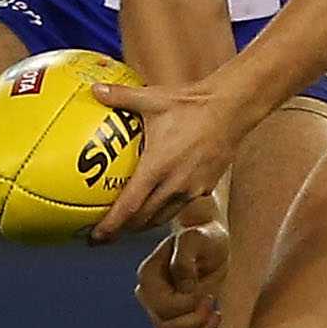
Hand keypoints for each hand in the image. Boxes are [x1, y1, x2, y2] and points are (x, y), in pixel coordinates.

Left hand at [89, 79, 251, 240]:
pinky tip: (157, 201)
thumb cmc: (191, 104)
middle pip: (143, 220)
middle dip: (122, 231)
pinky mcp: (205, 187)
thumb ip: (120, 96)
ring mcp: (192, 188)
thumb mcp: (152, 98)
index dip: (111, 226)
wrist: (232, 109)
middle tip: (103, 235)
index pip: (129, 207)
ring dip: (143, 224)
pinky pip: (179, 205)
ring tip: (127, 225)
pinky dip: (164, 209)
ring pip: (163, 217)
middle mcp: (175, 184)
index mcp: (158, 167)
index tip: (95, 237)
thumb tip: (94, 90)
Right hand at [135, 210, 234, 327]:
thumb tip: (184, 290)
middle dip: (196, 321)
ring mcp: (163, 309)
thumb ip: (184, 261)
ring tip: (217, 315)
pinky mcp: (182, 316)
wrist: (211, 239)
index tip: (205, 291)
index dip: (188, 305)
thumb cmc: (202, 236)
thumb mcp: (194, 240)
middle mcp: (151, 297)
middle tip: (212, 300)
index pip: (163, 308)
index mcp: (149, 277)